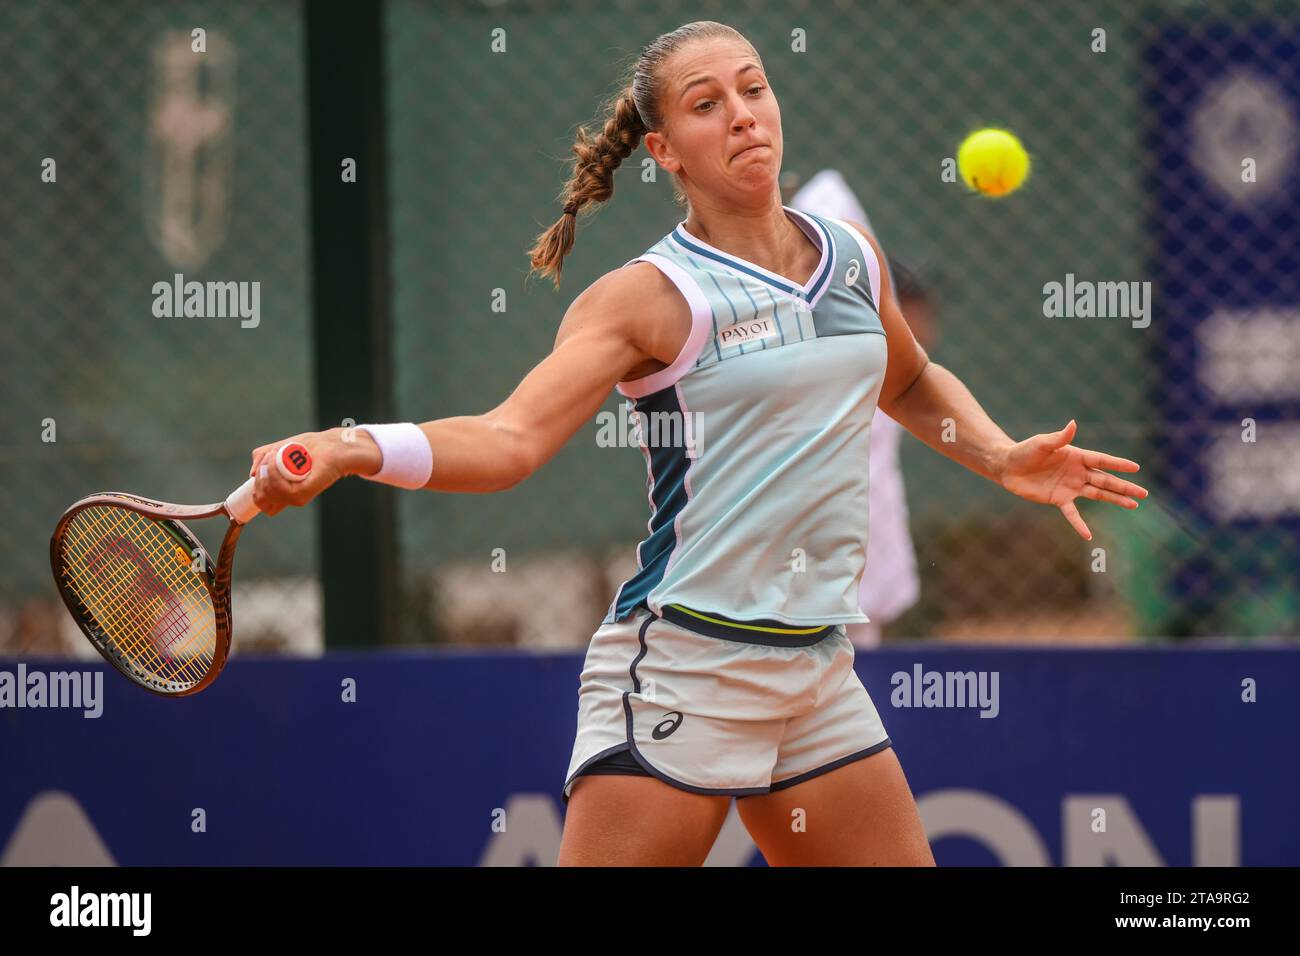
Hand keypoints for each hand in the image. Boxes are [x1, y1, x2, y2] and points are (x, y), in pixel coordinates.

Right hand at [247, 429, 349, 516]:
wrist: (333, 446)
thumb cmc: (309, 446)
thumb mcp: (278, 449)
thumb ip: (262, 458)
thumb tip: (251, 474)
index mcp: (283, 492)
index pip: (261, 504)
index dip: (254, 490)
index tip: (258, 471)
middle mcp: (289, 498)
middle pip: (260, 498)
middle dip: (259, 476)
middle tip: (269, 457)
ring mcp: (295, 498)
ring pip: (266, 491)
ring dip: (265, 469)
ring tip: (276, 453)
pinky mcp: (302, 494)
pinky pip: (276, 488)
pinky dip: (273, 470)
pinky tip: (279, 457)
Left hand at [996, 420, 1148, 539]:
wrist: (1008, 467)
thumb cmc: (1025, 451)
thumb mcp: (1042, 443)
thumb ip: (1059, 438)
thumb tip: (1073, 424)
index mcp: (1076, 456)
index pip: (1102, 460)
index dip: (1118, 464)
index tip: (1136, 468)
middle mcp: (1077, 472)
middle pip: (1105, 480)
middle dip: (1124, 487)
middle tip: (1143, 493)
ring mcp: (1070, 487)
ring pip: (1097, 495)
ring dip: (1114, 500)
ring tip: (1133, 505)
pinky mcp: (1059, 499)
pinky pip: (1072, 514)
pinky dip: (1079, 524)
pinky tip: (1088, 535)